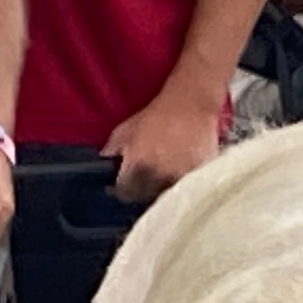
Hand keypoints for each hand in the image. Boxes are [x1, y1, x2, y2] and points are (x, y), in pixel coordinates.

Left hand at [102, 90, 221, 201]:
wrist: (191, 104)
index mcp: (139, 166)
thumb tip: (102, 166)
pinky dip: (179, 185)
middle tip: (141, 180)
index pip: (125, 194)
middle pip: (146, 199)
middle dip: (140, 191)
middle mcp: (160, 176)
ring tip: (160, 177)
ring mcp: (181, 178)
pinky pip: (185, 190)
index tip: (119, 185)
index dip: (120, 191)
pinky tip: (177, 173)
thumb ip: (111, 150)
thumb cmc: (157, 115)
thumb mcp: (125, 130)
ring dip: (160, 190)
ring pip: (165, 197)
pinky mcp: (199, 177)